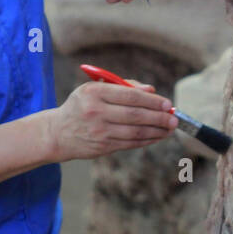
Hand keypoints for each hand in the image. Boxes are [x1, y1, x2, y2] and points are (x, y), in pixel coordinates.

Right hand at [47, 80, 176, 160]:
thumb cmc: (82, 106)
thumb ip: (124, 86)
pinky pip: (131, 143)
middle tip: (174, 118)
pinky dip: (148, 140)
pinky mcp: (103, 147)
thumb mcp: (94, 89)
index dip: (153, 100)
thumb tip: (151, 90)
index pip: (130, 96)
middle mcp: (96, 112)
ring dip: (157, 131)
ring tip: (170, 128)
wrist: (57, 133)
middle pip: (136, 115)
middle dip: (159, 117)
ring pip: (136, 132)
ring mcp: (100, 131)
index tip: (167, 103)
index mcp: (94, 93)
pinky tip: (158, 136)